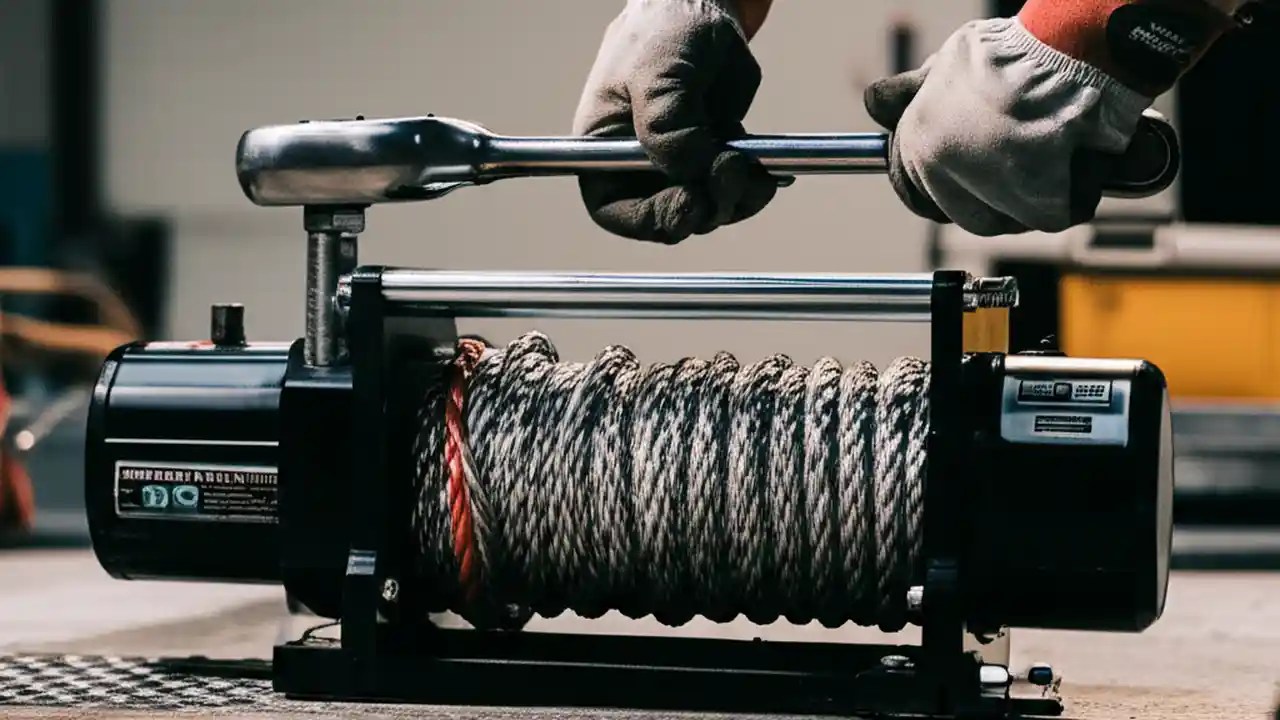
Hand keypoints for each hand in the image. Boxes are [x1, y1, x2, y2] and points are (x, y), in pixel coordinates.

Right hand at [572, 0, 780, 243]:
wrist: (704, 8)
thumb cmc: (665, 30)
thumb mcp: (658, 69)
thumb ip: (666, 121)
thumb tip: (689, 170)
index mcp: (603, 149)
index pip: (612, 209)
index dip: (648, 220)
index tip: (688, 202)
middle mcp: (636, 167)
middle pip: (665, 218)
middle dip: (702, 208)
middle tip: (730, 171)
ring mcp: (678, 167)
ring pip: (705, 211)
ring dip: (733, 199)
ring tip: (750, 164)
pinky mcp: (713, 159)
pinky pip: (732, 193)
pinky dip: (751, 188)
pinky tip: (763, 168)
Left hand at [864, 17, 1153, 236]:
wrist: (1065, 52)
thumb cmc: (1012, 54)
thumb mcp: (948, 63)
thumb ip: (910, 91)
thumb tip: (875, 103)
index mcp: (916, 141)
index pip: (918, 192)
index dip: (948, 187)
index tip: (978, 177)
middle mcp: (940, 170)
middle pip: (965, 212)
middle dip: (994, 197)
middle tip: (1027, 166)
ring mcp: (986, 193)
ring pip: (1007, 219)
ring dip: (1030, 201)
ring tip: (1053, 158)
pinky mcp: (1035, 208)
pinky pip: (1050, 216)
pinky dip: (1070, 196)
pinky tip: (1079, 164)